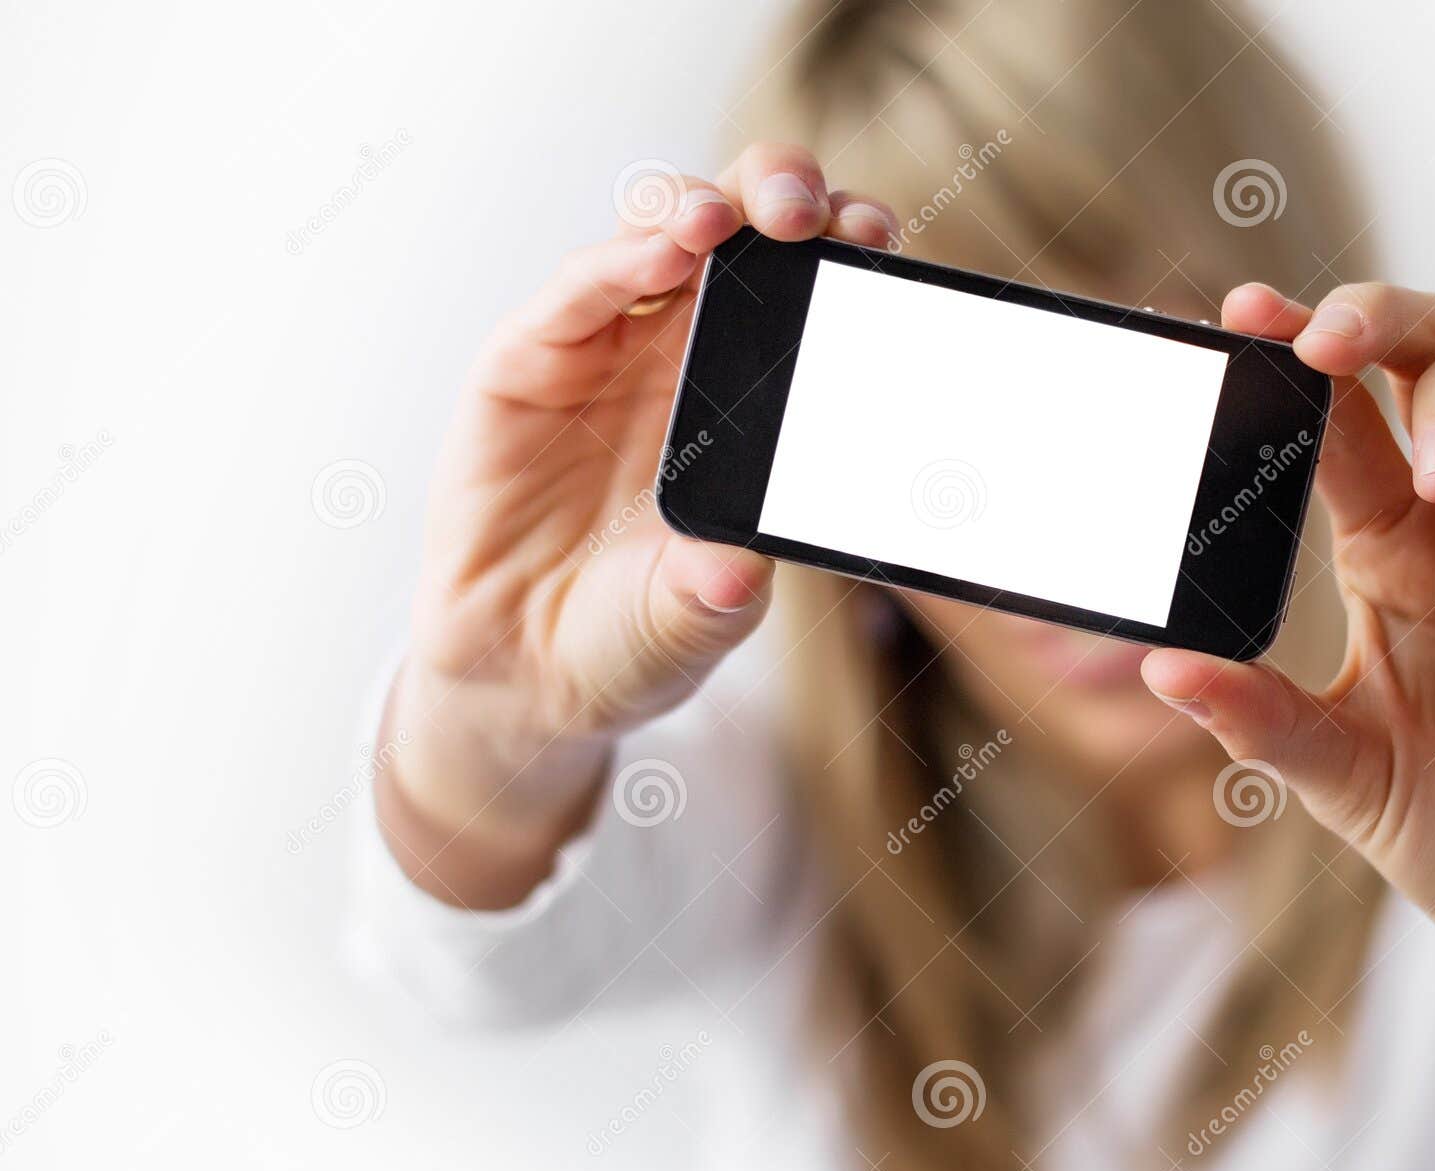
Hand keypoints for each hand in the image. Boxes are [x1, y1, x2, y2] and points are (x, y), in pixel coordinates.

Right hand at [380, 144, 898, 905]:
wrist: (526, 674)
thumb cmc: (633, 635)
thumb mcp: (698, 617)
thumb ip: (722, 586)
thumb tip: (743, 565)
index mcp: (749, 403)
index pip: (804, 299)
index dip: (840, 259)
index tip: (877, 243)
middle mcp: (682, 359)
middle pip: (739, 238)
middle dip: (782, 201)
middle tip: (814, 214)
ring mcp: (605, 353)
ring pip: (658, 237)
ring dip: (701, 210)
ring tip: (728, 220)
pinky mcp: (527, 364)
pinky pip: (576, 294)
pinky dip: (616, 261)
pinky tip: (660, 250)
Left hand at [1142, 282, 1434, 1077]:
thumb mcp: (1341, 773)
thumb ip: (1258, 718)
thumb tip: (1158, 667)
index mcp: (1387, 551)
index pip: (1331, 426)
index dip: (1288, 362)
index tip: (1237, 319)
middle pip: (1423, 358)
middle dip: (1375, 323)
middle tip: (1320, 347)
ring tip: (1434, 475)